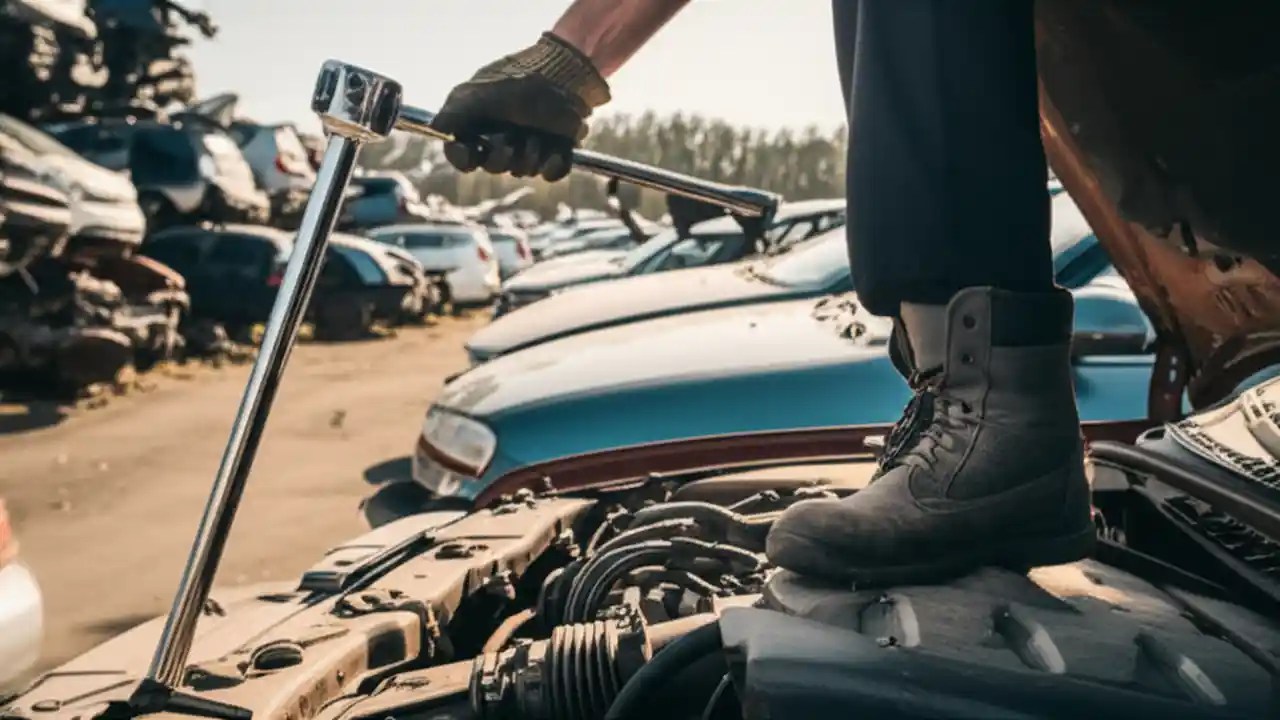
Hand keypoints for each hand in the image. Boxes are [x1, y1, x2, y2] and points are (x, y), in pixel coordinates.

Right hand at [433, 33, 610, 181]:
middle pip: (493, 167)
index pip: (462, 156)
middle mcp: (501, 140)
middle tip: (507, 141)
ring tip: (535, 132)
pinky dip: (554, 165)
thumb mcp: (479, 93)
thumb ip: (454, 113)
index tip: (470, 151)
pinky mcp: (555, 151)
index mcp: (479, 126)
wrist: (562, 72)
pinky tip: (554, 151)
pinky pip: (553, 173)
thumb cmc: (516, 78)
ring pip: (523, 170)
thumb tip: (436, 129)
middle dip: (499, 156)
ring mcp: (528, 147)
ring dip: (528, 153)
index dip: (463, 159)